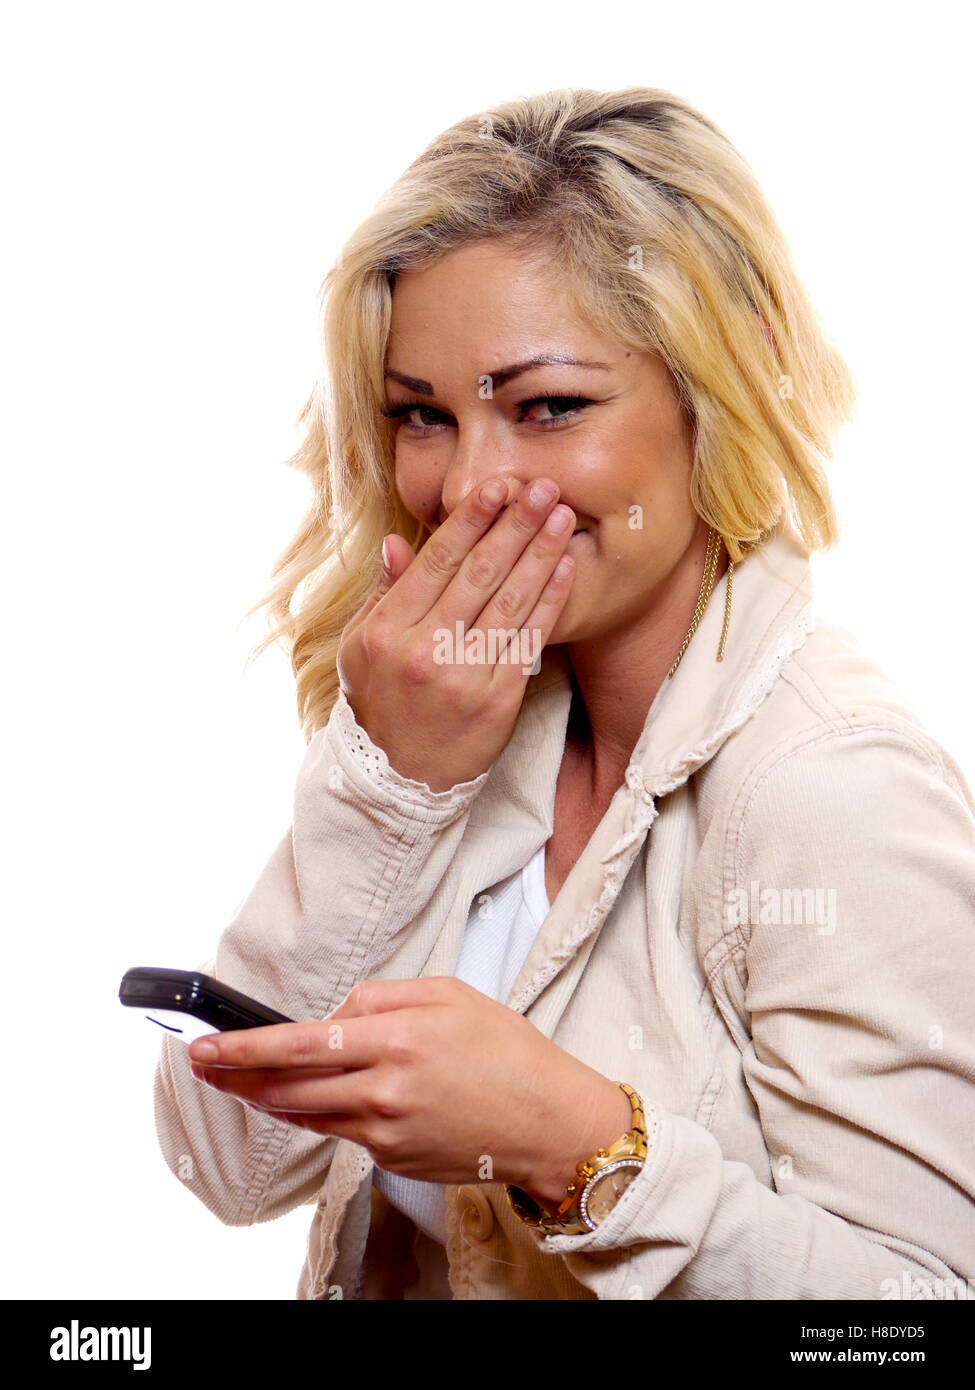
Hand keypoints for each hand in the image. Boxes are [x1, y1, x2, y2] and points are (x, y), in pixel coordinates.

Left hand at [187, 976, 631, 1202]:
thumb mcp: (448, 994)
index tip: (206, 1047)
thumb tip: (333, 1014)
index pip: (299, 1045)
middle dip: (235, 1078)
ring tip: (242, 1082)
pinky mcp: (393, 1159)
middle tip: (203, 1066)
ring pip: (306, 1116)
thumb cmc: (507, 1051)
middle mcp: (383, 1091)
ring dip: (267, 1100)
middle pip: (286, 1090)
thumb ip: (380, 997)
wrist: (549, 1121)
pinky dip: (321, 1114)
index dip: (244, 1049)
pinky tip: (313, 1100)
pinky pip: (343, 1133)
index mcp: (396, 1039)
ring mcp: (386, 1133)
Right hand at [335, 477, 576, 790]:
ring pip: (509, 601)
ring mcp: (462, 676)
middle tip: (543, 486)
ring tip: (563, 517)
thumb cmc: (380, 704)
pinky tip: (565, 569)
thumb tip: (398, 543)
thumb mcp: (361, 649)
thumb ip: (384, 595)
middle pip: (478, 574)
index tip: (496, 487)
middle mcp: (424, 650)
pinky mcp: (497, 700)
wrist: (399, 780)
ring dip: (541, 553)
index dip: (469, 521)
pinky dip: (549, 601)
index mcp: (387, 630)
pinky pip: (529, 640)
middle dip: (515, 525)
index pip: (435, 562)